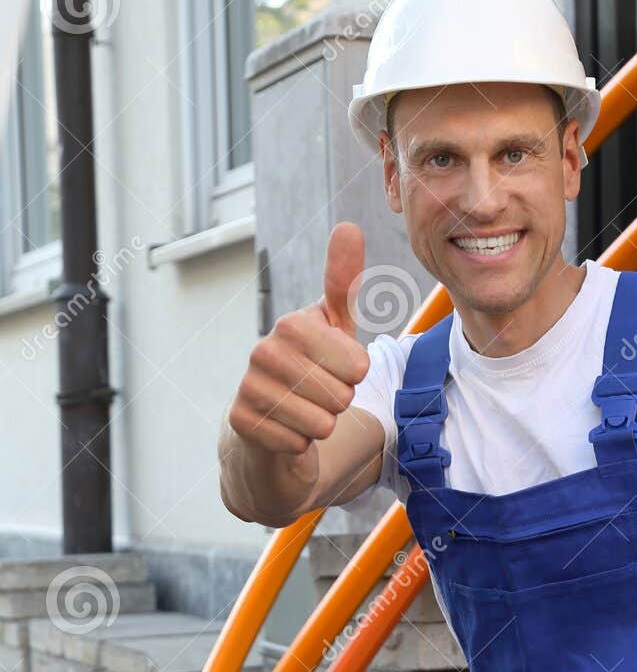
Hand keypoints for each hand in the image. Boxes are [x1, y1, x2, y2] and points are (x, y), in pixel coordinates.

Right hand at [227, 221, 370, 461]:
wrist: (267, 417)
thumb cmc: (310, 367)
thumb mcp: (333, 327)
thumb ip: (343, 283)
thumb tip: (349, 225)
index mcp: (292, 324)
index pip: (359, 365)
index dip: (356, 375)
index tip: (335, 367)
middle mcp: (264, 350)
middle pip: (342, 396)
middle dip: (338, 402)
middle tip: (317, 392)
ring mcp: (249, 386)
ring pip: (322, 423)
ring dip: (320, 424)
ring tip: (302, 409)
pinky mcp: (243, 423)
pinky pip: (299, 445)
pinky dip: (300, 444)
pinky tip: (285, 428)